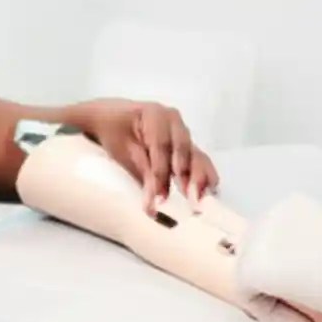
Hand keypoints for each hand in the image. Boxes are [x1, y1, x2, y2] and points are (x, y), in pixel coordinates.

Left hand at [66, 99, 219, 211]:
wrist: (111, 117)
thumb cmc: (114, 131)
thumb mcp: (122, 151)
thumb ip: (141, 175)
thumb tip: (152, 207)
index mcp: (156, 114)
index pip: (161, 146)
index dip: (162, 173)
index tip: (160, 197)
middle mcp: (174, 121)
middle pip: (185, 149)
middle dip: (190, 175)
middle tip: (192, 199)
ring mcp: (182, 133)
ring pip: (196, 155)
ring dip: (200, 178)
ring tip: (201, 200)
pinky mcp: (186, 147)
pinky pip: (198, 160)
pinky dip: (203, 176)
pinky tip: (210, 192)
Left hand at [236, 195, 321, 321]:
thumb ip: (308, 251)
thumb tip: (296, 273)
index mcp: (292, 207)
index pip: (272, 245)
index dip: (288, 276)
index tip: (311, 297)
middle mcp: (272, 215)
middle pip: (257, 259)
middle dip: (276, 289)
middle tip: (303, 313)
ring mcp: (259, 238)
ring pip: (251, 279)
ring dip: (275, 304)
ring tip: (306, 319)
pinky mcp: (253, 266)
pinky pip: (250, 298)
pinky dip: (275, 316)